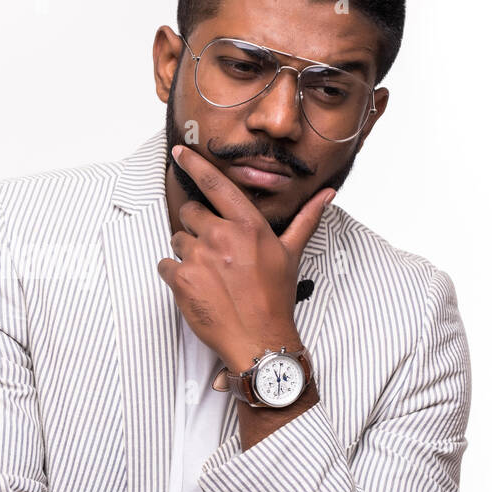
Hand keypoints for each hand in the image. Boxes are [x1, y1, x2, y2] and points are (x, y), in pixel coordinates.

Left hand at [156, 144, 334, 372]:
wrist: (259, 340)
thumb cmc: (275, 297)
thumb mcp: (291, 254)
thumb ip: (305, 219)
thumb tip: (326, 194)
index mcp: (248, 226)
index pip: (216, 184)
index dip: (195, 165)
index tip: (179, 152)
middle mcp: (222, 236)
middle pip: (191, 212)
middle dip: (197, 226)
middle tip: (214, 251)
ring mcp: (199, 257)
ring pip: (178, 239)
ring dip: (188, 252)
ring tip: (209, 274)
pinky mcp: (181, 279)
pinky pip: (165, 264)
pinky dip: (175, 274)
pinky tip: (196, 287)